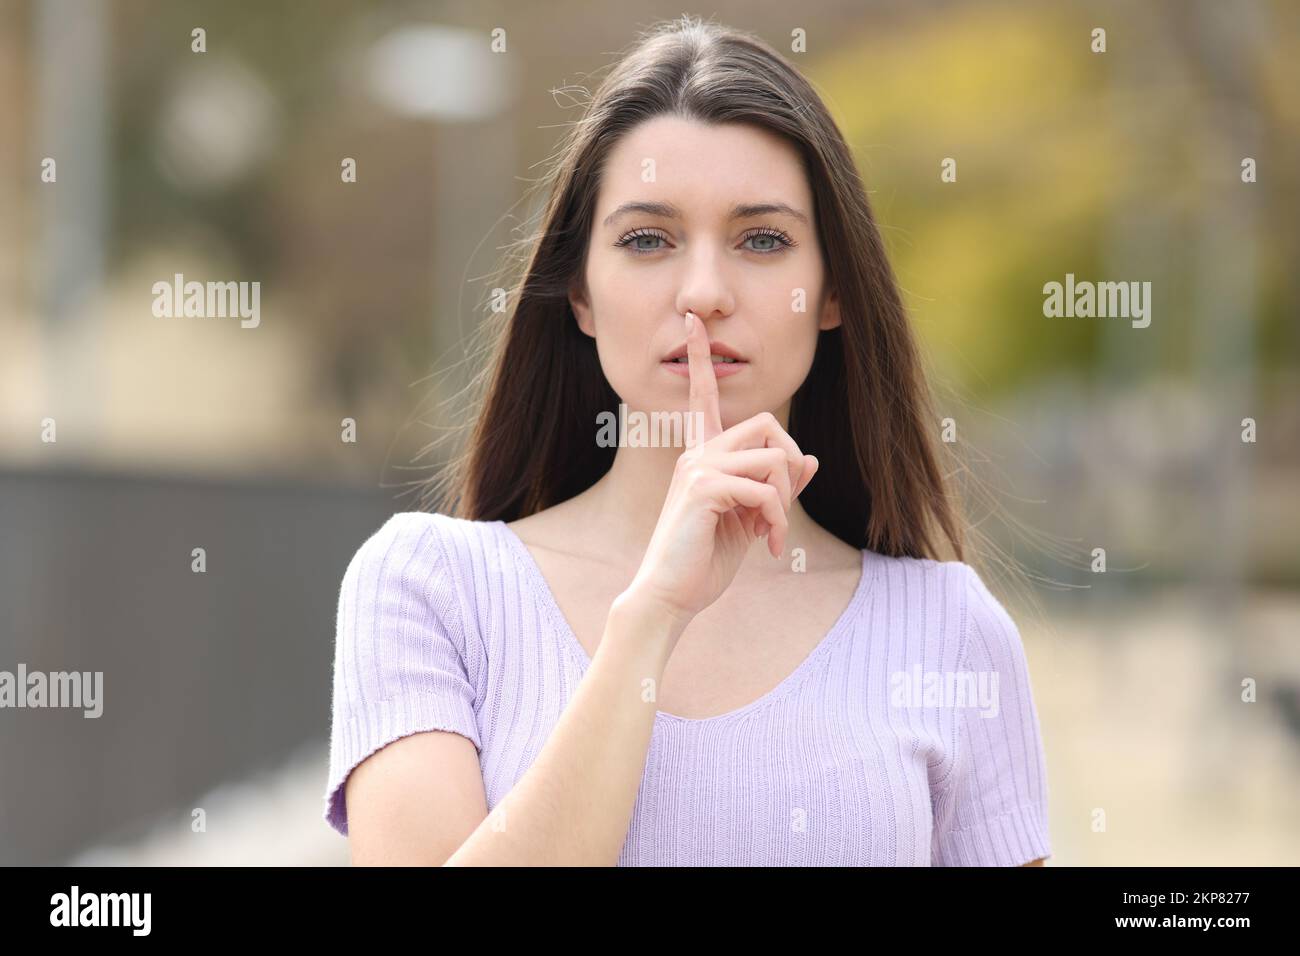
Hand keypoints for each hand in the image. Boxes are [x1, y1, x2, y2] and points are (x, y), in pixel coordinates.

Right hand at [624, 311, 818, 627]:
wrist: (670, 596)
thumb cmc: (703, 562)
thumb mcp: (749, 522)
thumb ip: (776, 489)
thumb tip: (811, 460)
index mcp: (702, 456)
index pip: (703, 397)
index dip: (698, 359)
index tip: (693, 322)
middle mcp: (697, 454)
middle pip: (769, 423)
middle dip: (791, 463)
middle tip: (783, 507)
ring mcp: (697, 468)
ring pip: (773, 457)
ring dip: (786, 500)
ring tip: (772, 534)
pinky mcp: (703, 489)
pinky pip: (765, 489)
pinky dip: (777, 520)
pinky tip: (768, 547)